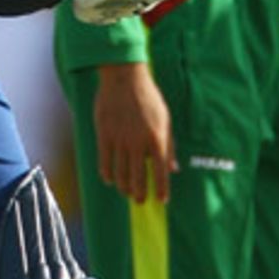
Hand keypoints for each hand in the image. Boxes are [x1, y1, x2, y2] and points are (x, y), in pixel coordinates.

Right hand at [93, 62, 176, 203]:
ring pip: (120, 173)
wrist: (124, 77)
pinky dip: (107, 174)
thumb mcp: (165, 120)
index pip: (160, 173)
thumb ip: (169, 145)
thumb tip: (173, 168)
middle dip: (140, 193)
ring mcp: (120, 140)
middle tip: (140, 200)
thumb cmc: (148, 97)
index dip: (161, 189)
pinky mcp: (104, 135)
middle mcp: (138, 142)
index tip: (161, 201)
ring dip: (124, 187)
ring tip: (126, 192)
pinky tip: (110, 180)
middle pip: (138, 178)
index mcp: (157, 138)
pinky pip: (104, 162)